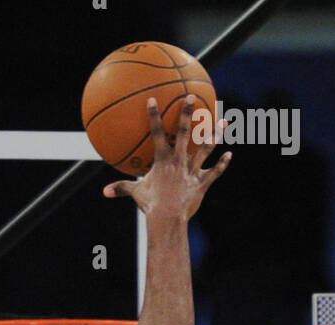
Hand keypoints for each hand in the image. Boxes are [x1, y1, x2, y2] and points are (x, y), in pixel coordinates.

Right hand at [103, 96, 230, 220]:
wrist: (168, 218)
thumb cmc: (151, 205)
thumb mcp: (135, 194)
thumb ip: (122, 188)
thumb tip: (104, 191)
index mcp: (163, 160)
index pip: (157, 133)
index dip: (154, 116)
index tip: (152, 99)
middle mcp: (179, 160)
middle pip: (185, 132)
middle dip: (188, 113)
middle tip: (192, 96)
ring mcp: (192, 171)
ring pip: (206, 149)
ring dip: (215, 135)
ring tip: (223, 121)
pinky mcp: (201, 183)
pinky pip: (214, 172)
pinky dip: (222, 164)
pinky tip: (230, 155)